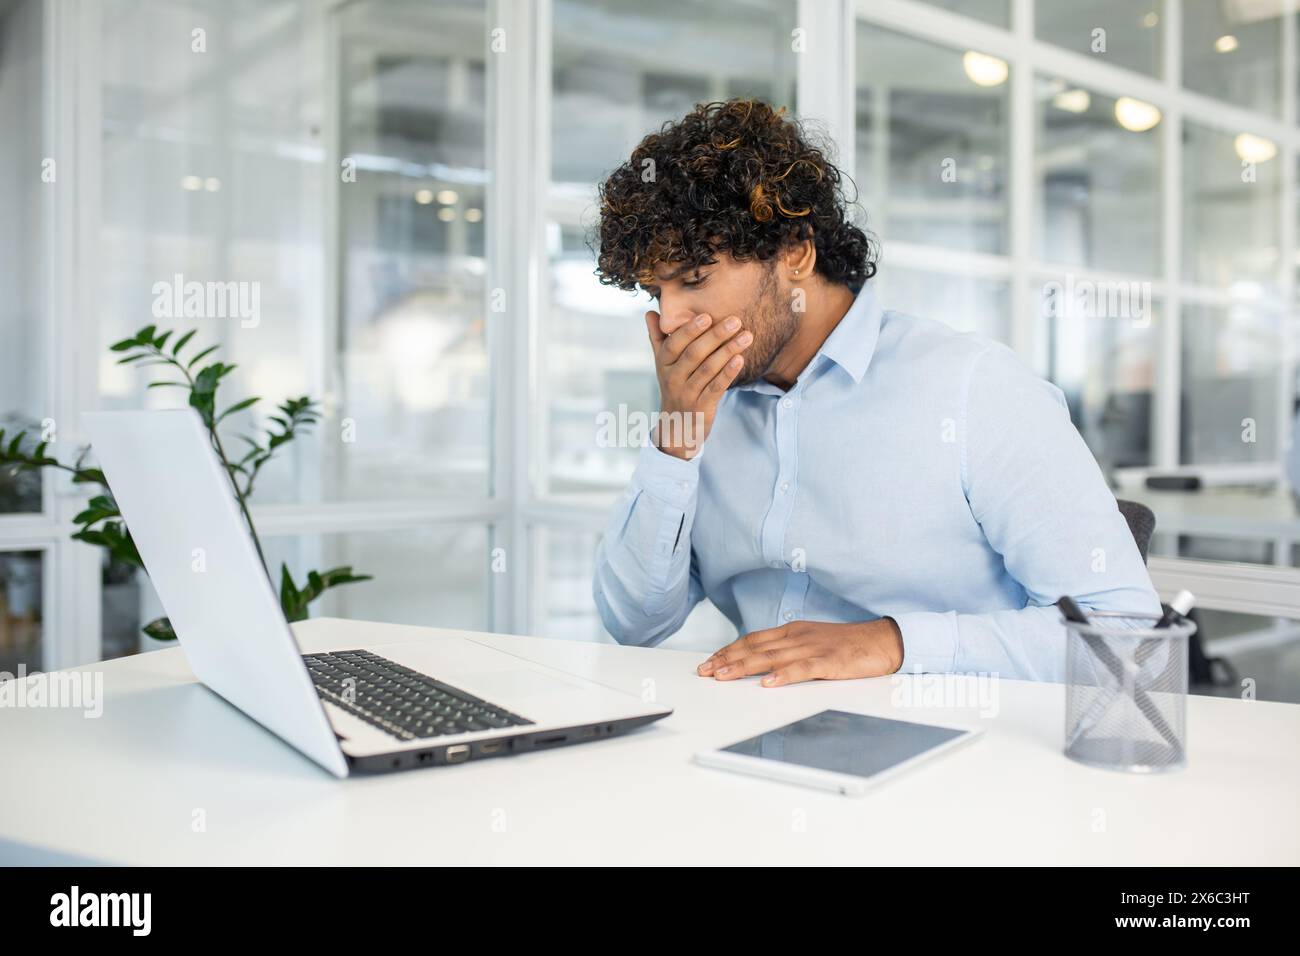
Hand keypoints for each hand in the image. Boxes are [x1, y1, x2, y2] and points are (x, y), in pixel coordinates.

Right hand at [645, 309, 751, 459]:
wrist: (677, 427)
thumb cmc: (675, 386)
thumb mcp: (663, 364)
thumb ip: (658, 337)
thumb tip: (650, 312)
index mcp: (663, 364)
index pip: (674, 343)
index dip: (690, 330)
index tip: (707, 315)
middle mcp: (672, 378)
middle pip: (694, 354)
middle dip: (715, 336)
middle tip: (735, 320)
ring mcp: (687, 394)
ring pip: (708, 369)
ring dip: (728, 351)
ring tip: (747, 336)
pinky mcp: (702, 407)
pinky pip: (716, 387)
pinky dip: (728, 373)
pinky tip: (740, 359)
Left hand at [696, 619, 904, 686]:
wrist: (883, 640)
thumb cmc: (849, 644)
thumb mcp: (813, 642)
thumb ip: (789, 650)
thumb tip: (763, 665)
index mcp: (793, 631)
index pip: (753, 639)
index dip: (730, 650)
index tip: (710, 661)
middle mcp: (798, 637)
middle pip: (755, 648)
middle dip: (727, 660)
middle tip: (705, 671)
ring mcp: (813, 648)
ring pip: (771, 658)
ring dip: (744, 667)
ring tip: (723, 676)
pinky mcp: (829, 662)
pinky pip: (802, 669)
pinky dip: (783, 676)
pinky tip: (768, 683)